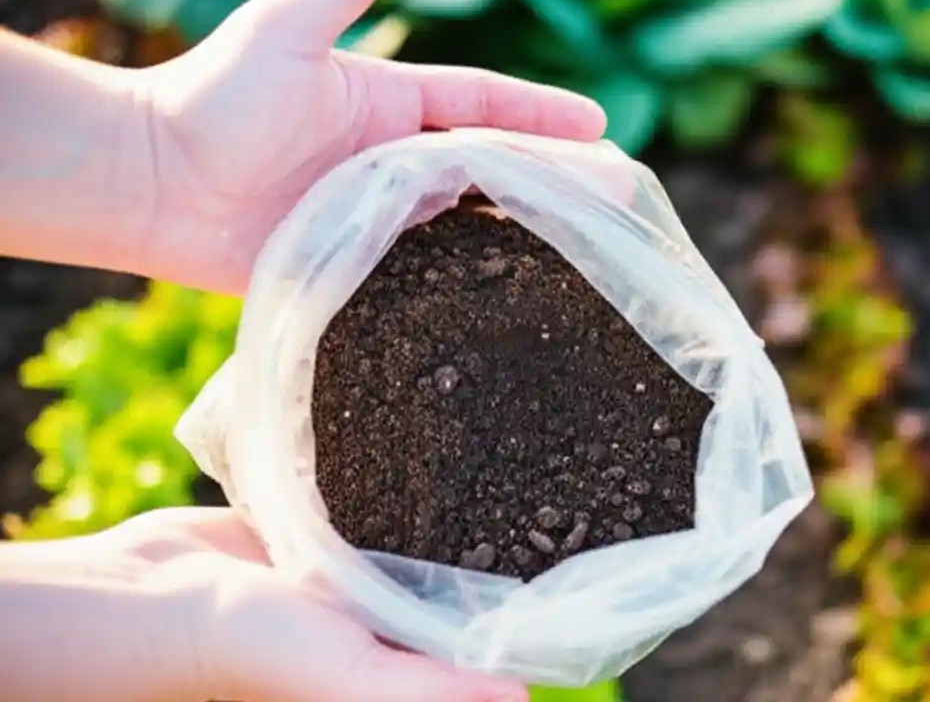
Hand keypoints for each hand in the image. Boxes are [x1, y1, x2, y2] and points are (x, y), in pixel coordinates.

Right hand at [0, 507, 525, 701]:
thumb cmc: (251, 652)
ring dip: (453, 515)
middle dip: (498, 554)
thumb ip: (430, 690)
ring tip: (508, 465)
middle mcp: (383, 622)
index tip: (570, 569)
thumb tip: (520, 696)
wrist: (155, 592)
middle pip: (458, 590)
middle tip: (552, 494)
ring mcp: (354, 576)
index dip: (519, 618)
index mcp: (398, 666)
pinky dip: (402, 487)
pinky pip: (377, 506)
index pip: (478, 644)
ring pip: (423, 542)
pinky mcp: (325, 534)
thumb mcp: (352, 680)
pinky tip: (434, 456)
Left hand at [132, 0, 605, 292]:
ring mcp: (380, 218)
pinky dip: (473, 280)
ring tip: (590, 252)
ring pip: (472, 223)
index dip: (543, 115)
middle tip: (621, 196)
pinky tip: (517, 296)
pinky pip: (429, 275)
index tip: (598, 128)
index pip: (486, 106)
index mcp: (391, 105)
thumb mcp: (286, 29)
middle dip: (559, 179)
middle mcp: (395, 162)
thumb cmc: (212, 99)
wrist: (150, 183)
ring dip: (528, 233)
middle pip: (495, 169)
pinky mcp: (359, 268)